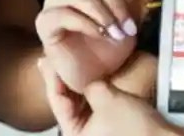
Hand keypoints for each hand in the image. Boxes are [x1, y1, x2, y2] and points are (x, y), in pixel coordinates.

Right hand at [36, 0, 157, 91]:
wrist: (97, 73)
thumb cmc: (113, 42)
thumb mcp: (135, 16)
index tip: (139, 16)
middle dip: (116, 3)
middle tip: (129, 28)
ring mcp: (53, 1)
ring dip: (103, 14)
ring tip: (116, 33)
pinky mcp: (44, 21)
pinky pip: (64, 14)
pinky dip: (87, 24)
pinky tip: (100, 36)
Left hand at [40, 59, 169, 135]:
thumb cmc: (134, 126)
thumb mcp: (106, 99)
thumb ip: (89, 84)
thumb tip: (85, 77)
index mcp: (74, 133)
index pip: (57, 100)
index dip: (53, 76)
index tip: (50, 56)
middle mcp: (82, 134)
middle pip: (67, 101)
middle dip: (65, 79)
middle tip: (56, 56)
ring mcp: (97, 132)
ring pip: (82, 102)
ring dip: (79, 83)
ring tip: (73, 62)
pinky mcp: (111, 126)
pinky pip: (96, 104)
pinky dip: (94, 89)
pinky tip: (93, 74)